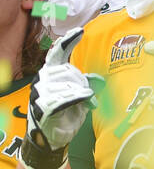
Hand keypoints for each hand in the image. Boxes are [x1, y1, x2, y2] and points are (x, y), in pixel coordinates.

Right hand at [21, 29, 93, 168]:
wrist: (54, 137)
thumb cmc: (67, 114)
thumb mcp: (80, 96)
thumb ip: (87, 84)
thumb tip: (97, 80)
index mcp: (50, 75)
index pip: (58, 54)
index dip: (68, 42)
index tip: (80, 31)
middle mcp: (43, 81)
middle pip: (69, 71)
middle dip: (81, 83)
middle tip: (85, 95)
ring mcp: (40, 94)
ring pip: (69, 85)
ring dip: (82, 95)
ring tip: (85, 103)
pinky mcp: (44, 108)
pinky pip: (66, 99)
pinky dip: (78, 99)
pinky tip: (87, 101)